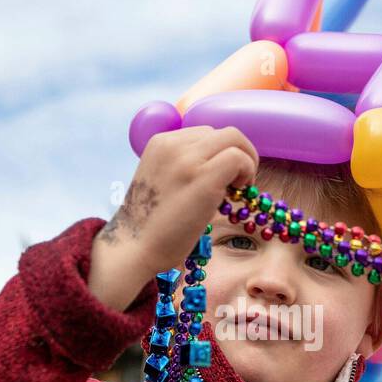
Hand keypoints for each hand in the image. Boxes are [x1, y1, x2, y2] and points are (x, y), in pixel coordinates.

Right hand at [89, 126, 258, 310]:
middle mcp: (173, 144)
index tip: (221, 177)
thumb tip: (220, 164)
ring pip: (234, 139)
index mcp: (161, 143)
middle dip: (239, 154)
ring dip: (246, 161)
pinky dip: (247, 171)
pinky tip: (236, 194)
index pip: (205, 133)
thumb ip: (183, 167)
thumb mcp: (161, 181)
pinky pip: (239, 158)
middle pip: (223, 133)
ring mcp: (187, 160)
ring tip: (237, 190)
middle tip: (237, 184)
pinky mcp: (203, 178)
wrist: (133, 248)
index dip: (220, 153)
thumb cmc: (150, 225)